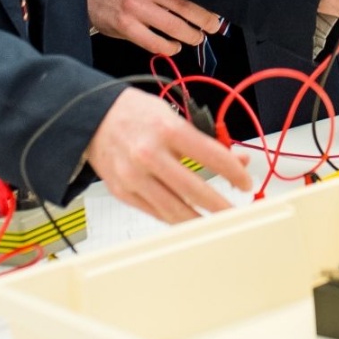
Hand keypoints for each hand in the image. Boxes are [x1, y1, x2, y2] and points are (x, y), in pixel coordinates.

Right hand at [87, 0, 221, 55]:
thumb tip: (194, 0)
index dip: (204, 4)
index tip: (217, 10)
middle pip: (184, 9)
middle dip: (204, 21)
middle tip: (214, 27)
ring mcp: (133, 13)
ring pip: (171, 29)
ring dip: (189, 36)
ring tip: (197, 38)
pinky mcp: (125, 29)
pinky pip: (153, 44)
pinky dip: (168, 47)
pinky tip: (175, 46)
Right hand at [87, 88, 250, 221]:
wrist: (93, 119)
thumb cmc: (138, 114)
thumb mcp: (174, 116)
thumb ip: (205, 139)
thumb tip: (237, 159)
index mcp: (168, 130)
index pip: (211, 155)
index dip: (233, 172)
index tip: (245, 182)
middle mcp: (150, 155)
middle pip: (194, 190)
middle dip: (220, 205)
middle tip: (236, 213)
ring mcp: (134, 177)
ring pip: (174, 209)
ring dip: (200, 220)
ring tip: (217, 224)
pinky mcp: (123, 192)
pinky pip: (155, 212)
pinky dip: (175, 218)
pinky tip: (190, 220)